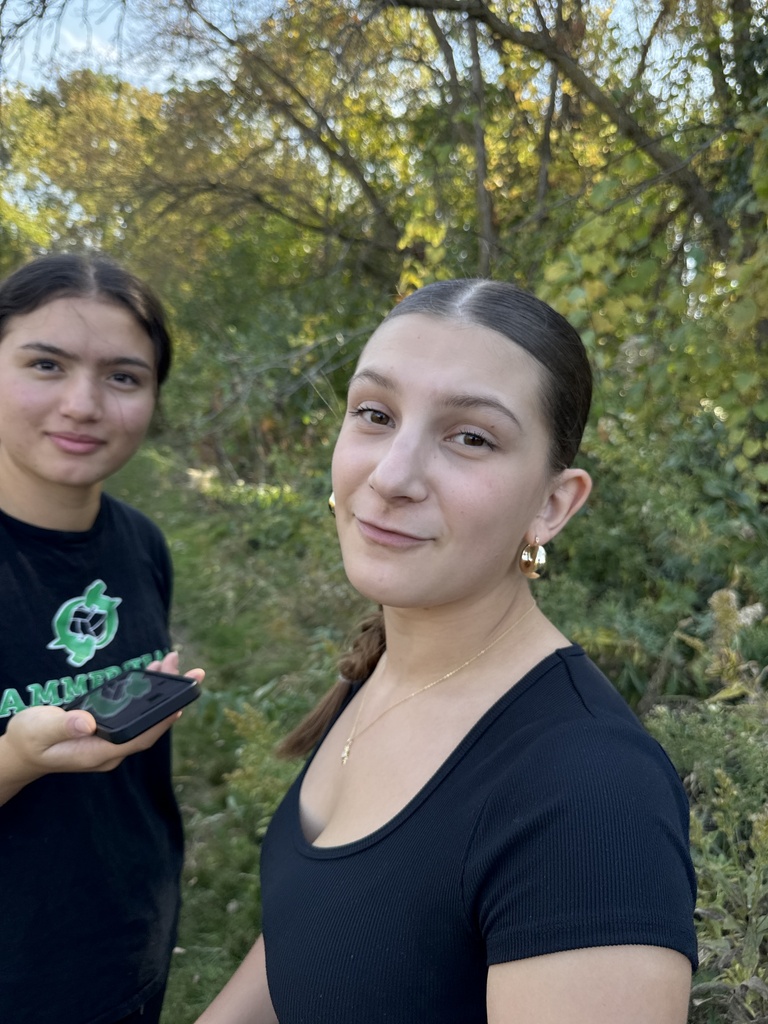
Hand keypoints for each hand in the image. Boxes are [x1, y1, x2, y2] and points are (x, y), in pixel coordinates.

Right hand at [0, 651, 204, 803]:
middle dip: (170, 698)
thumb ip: (63, 725)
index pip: (140, 738)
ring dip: (159, 692)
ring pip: (144, 718)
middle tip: (190, 672)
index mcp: (98, 753)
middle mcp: (110, 750)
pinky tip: (152, 674)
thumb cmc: (28, 740)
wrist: (19, 752)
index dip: (163, 720)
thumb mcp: (39, 730)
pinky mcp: (107, 732)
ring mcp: (110, 742)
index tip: (183, 701)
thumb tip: (87, 722)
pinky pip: (134, 714)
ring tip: (172, 663)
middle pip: (149, 725)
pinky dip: (145, 694)